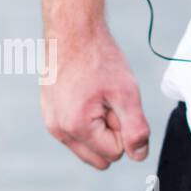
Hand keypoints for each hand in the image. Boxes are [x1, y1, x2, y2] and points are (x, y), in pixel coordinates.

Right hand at [40, 22, 149, 169]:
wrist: (73, 33)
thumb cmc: (100, 60)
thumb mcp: (127, 93)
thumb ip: (135, 129)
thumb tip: (139, 156)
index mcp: (75, 128)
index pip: (116, 153)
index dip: (126, 129)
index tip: (119, 103)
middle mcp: (58, 131)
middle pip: (100, 156)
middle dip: (113, 133)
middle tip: (111, 102)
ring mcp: (51, 123)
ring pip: (89, 145)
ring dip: (102, 125)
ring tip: (100, 96)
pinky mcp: (51, 114)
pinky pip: (78, 132)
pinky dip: (90, 118)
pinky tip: (89, 93)